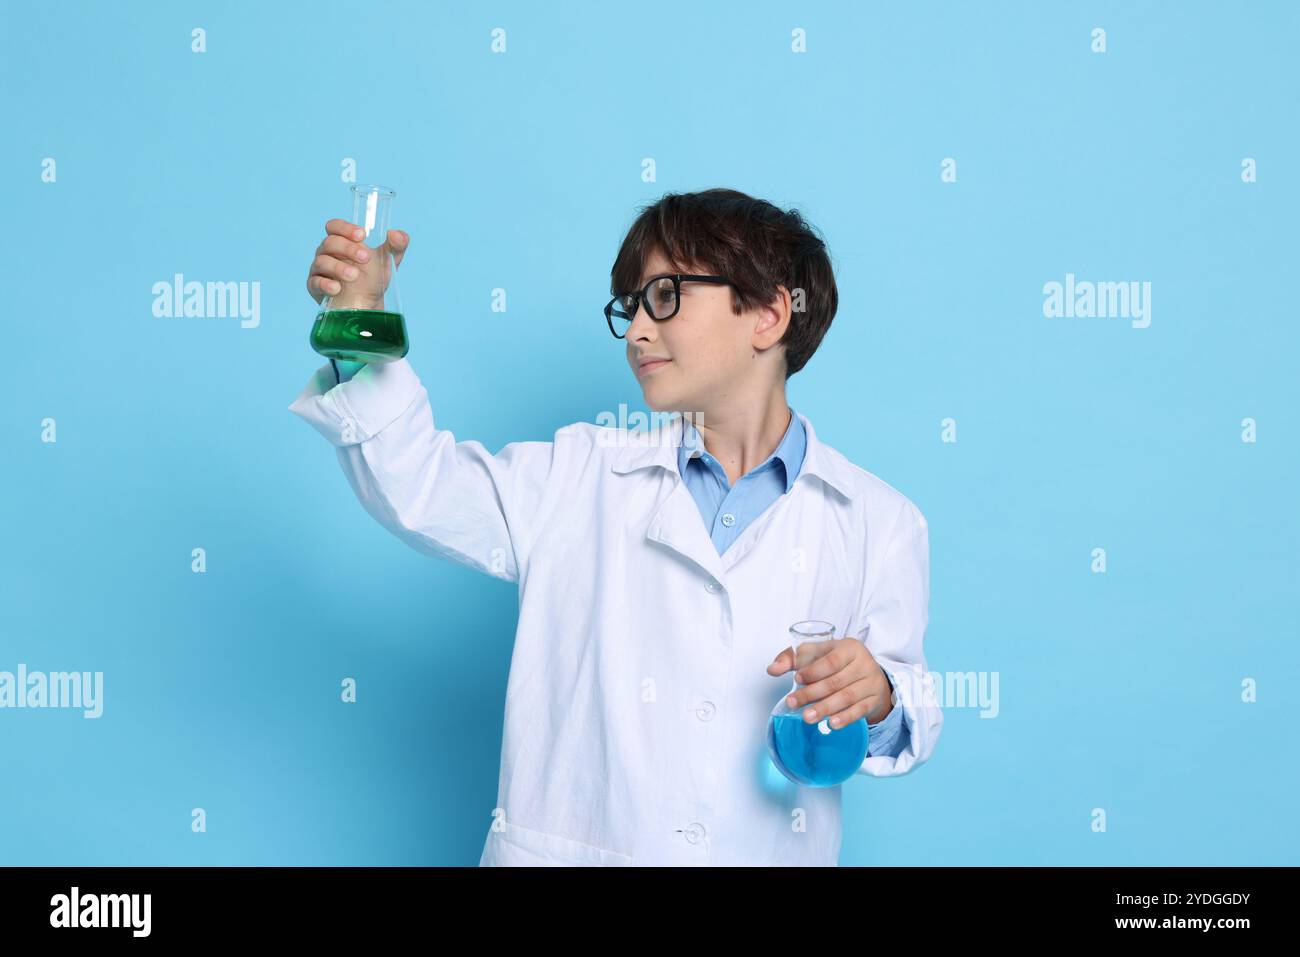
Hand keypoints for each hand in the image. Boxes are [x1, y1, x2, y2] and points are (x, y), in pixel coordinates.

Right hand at [307, 218, 409, 309]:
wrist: (369, 304)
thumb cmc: (374, 277)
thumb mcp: (388, 261)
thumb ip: (397, 245)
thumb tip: (396, 234)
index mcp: (342, 241)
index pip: (334, 226)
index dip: (345, 228)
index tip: (362, 235)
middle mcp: (327, 253)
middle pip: (329, 242)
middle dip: (348, 248)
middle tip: (366, 258)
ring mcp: (319, 270)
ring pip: (321, 262)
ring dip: (338, 267)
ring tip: (355, 276)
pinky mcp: (315, 288)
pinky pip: (314, 282)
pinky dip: (325, 284)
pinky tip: (337, 288)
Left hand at [766, 636, 894, 728]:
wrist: (869, 674)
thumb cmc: (838, 662)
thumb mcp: (818, 653)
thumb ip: (793, 658)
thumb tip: (772, 669)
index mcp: (849, 647)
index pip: (831, 660)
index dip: (813, 671)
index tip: (797, 680)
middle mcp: (863, 663)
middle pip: (836, 681)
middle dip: (812, 694)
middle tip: (792, 703)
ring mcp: (870, 682)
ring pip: (847, 697)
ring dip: (825, 709)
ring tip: (807, 717)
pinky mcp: (874, 700)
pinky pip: (859, 710)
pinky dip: (845, 718)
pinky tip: (831, 724)